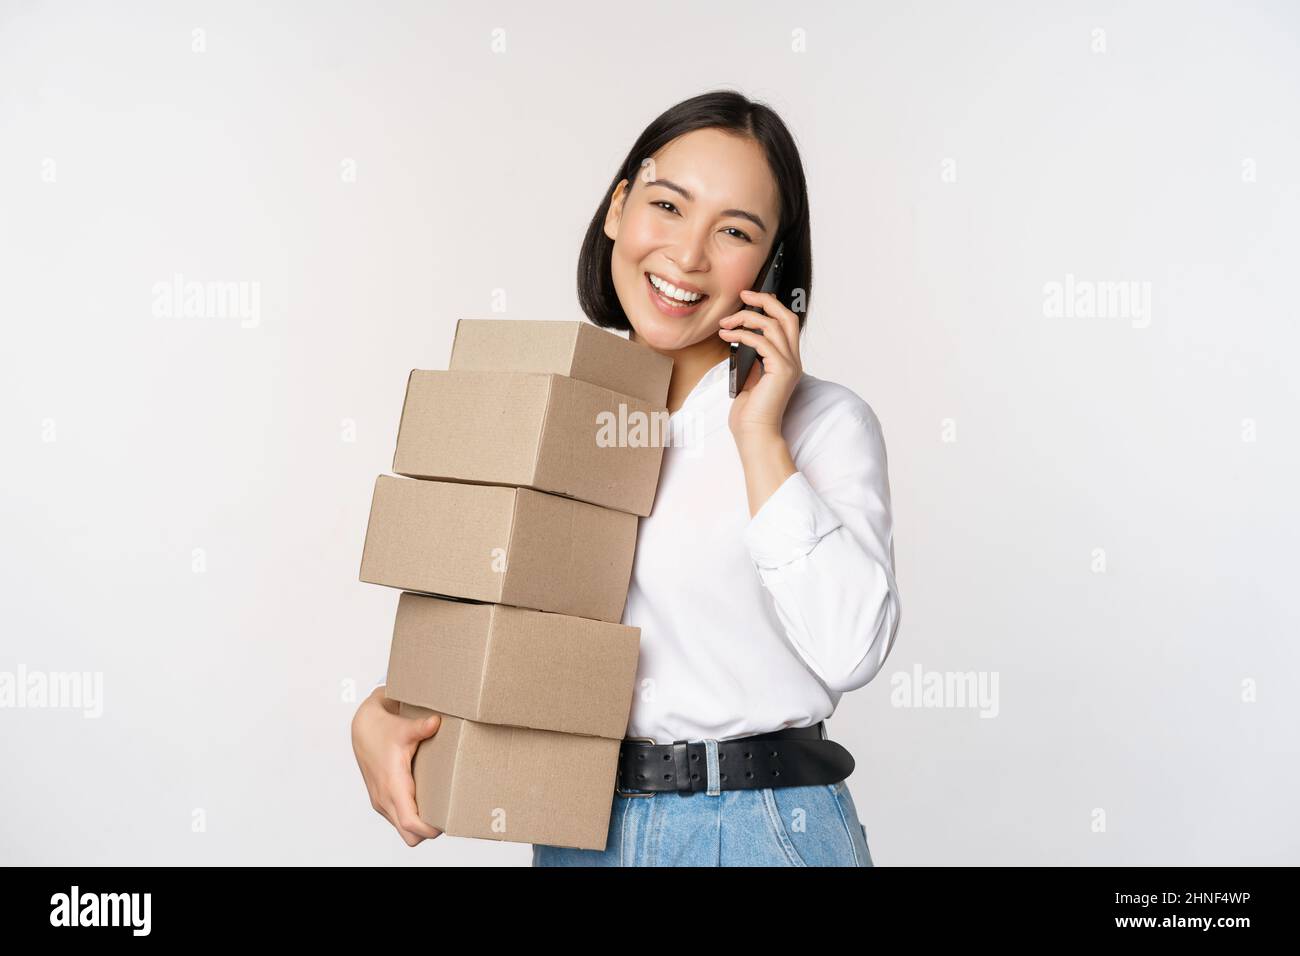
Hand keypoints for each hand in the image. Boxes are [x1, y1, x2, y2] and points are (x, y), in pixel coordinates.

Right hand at [351, 687, 443, 845]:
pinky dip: (412, 817)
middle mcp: (385, 799)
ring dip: (420, 825)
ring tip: (440, 807)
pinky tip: (426, 800)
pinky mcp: (382, 800)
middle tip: (447, 814)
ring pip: (403, 829)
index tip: (447, 821)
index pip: (410, 823)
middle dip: (428, 831)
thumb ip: (420, 727)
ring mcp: (382, 801)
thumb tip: (436, 722)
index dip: (430, 829)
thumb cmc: (384, 729)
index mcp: (392, 786)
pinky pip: (399, 819)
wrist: (364, 729)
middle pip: (409, 835)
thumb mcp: (403, 727)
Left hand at [718, 290, 802, 444]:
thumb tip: (741, 338)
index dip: (770, 306)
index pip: (785, 323)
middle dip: (766, 300)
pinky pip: (762, 342)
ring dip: (746, 318)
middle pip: (787, 316)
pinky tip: (726, 335)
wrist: (755, 434)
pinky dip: (742, 334)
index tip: (748, 299)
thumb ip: (752, 358)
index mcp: (787, 360)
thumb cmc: (749, 413)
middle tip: (744, 294)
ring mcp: (790, 365)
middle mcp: (793, 360)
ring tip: (725, 322)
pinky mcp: (781, 371)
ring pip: (773, 325)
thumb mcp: (749, 378)